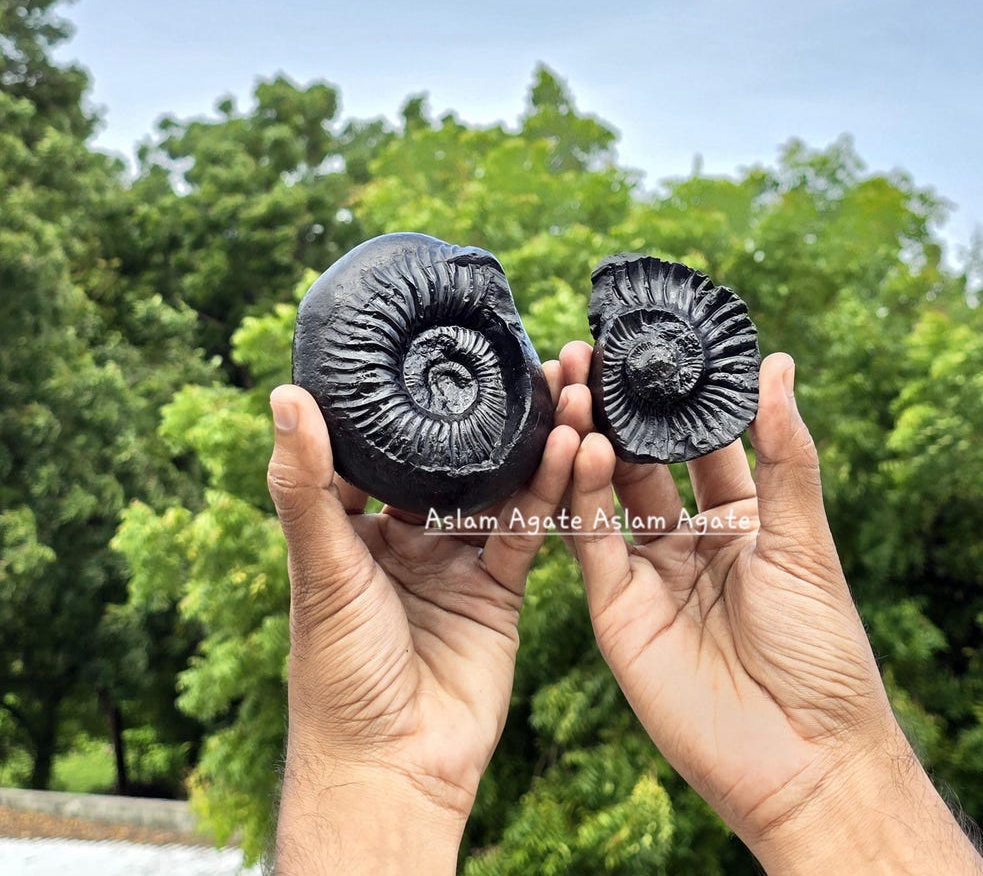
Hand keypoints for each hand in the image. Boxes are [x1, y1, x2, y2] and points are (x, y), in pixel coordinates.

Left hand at [267, 365, 578, 874]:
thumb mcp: (320, 566)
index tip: (431, 343)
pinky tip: (568, 447)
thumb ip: (307, 485)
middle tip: (521, 357)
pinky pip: (528, 531)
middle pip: (451, 461)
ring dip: (530, 442)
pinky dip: (549, 492)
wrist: (395, 766)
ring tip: (562, 389)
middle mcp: (405, 538)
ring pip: (499, 488)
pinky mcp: (498, 592)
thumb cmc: (338, 673)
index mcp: (353, 528)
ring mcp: (454, 563)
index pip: (379, 445)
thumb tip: (286, 395)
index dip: (405, 398)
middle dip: (484, 414)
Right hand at [560, 343, 982, 873]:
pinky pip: (591, 542)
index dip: (674, 397)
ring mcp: (648, 573)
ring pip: (607, 492)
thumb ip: (784, 453)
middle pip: (641, 460)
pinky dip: (580, 495)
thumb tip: (780, 363)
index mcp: (739, 519)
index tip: (651, 346)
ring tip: (571, 384)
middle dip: (615, 409)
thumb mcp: (805, 540)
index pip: (697, 442)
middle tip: (588, 354)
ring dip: (587, 439)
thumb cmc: (822, 650)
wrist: (803, 758)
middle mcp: (688, 540)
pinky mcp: (616, 608)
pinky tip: (582, 447)